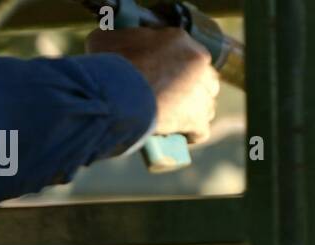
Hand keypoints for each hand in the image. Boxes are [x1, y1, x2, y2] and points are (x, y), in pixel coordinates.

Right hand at [87, 27, 219, 143]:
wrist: (115, 94)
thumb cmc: (109, 65)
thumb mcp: (109, 39)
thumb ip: (124, 38)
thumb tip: (123, 45)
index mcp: (179, 40)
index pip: (189, 53)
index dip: (178, 67)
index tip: (167, 77)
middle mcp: (198, 63)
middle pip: (204, 78)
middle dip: (192, 89)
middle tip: (172, 98)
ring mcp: (202, 92)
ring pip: (205, 104)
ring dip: (193, 111)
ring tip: (174, 118)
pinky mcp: (200, 119)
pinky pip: (201, 130)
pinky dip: (191, 134)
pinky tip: (180, 135)